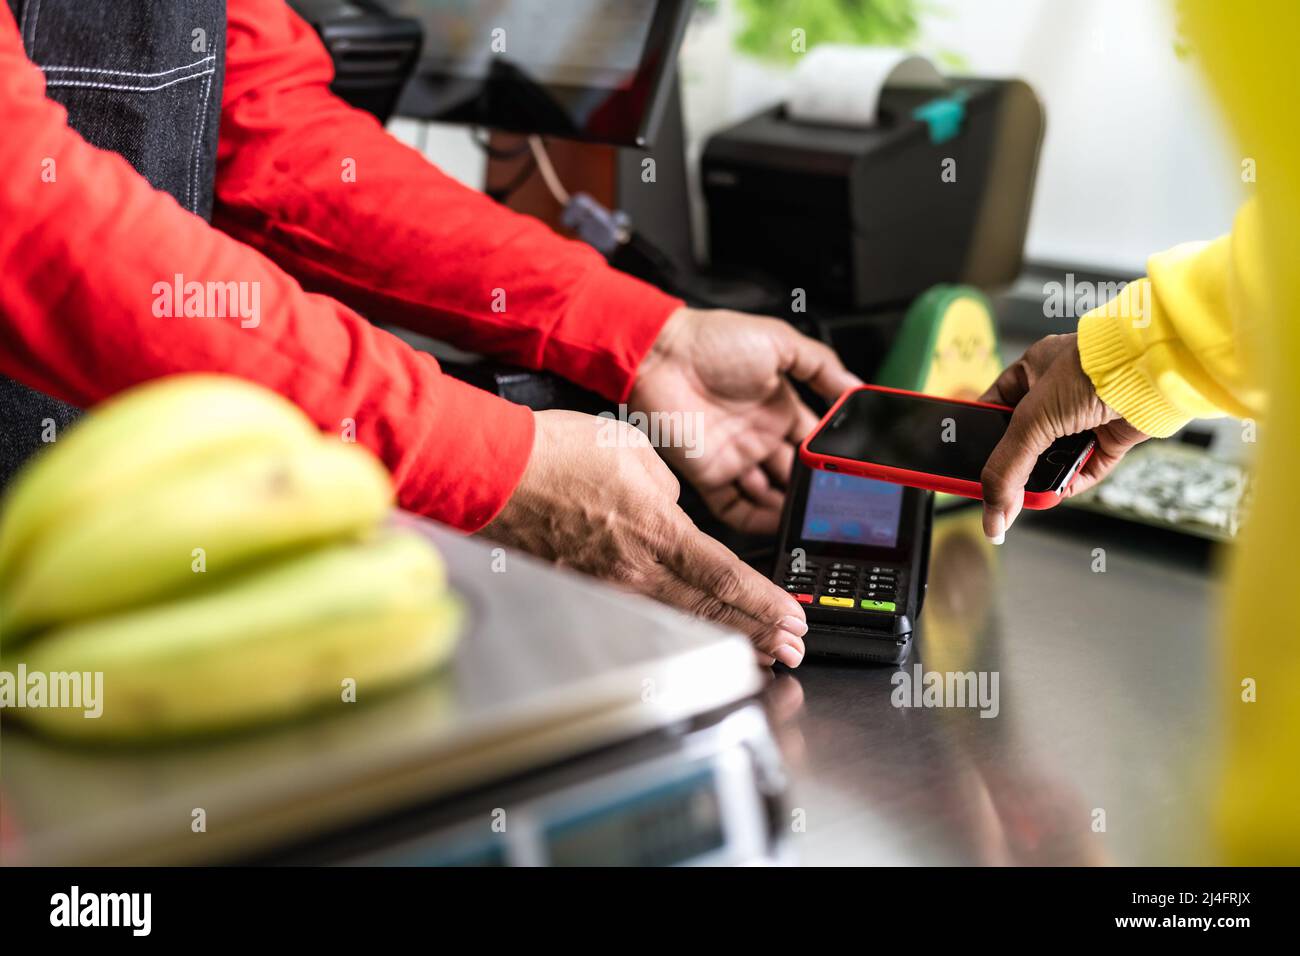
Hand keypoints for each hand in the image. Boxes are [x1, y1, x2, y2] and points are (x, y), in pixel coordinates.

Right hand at [482, 409, 809, 665]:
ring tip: (760, 651)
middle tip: (792, 648)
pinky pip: (643, 613)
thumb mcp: (635, 452)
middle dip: (759, 633)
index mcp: (657, 532)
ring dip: (725, 634)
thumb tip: (675, 515)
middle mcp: (636, 570)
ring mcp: (609, 586)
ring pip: (679, 618)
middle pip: (710, 611)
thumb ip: (669, 492)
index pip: (727, 578)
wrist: (493, 473)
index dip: (766, 605)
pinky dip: (678, 626)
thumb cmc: (557, 454)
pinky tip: (692, 633)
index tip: (795, 618)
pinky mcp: (586, 589)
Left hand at [628, 308, 860, 533]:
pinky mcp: (708, 474)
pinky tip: (777, 524)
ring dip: (791, 508)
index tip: (852, 472)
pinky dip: (756, 520)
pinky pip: (736, 508)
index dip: (832, 457)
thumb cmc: (712, 340)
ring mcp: (735, 457)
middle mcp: (760, 436)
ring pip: (771, 496)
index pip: (815, 442)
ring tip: (812, 518)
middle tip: (836, 503)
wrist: (659, 354)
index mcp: (780, 407)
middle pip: (797, 474)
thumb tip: (857, 388)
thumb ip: (821, 366)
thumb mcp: (779, 341)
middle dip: (816, 489)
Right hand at [978, 333, 1147, 541]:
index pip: (993, 411)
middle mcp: (1057, 393)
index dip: (979, 439)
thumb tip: (992, 511)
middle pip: (1023, 441)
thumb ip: (1006, 467)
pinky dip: (1072, 481)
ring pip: (1053, 457)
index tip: (967, 468)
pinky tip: (1060, 491)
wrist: (1152, 371)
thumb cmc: (1092, 369)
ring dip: (1044, 477)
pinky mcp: (1110, 436)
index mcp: (1030, 373)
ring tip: (1033, 493)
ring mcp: (1085, 415)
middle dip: (1014, 467)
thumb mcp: (1032, 420)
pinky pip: (1085, 467)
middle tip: (1000, 493)